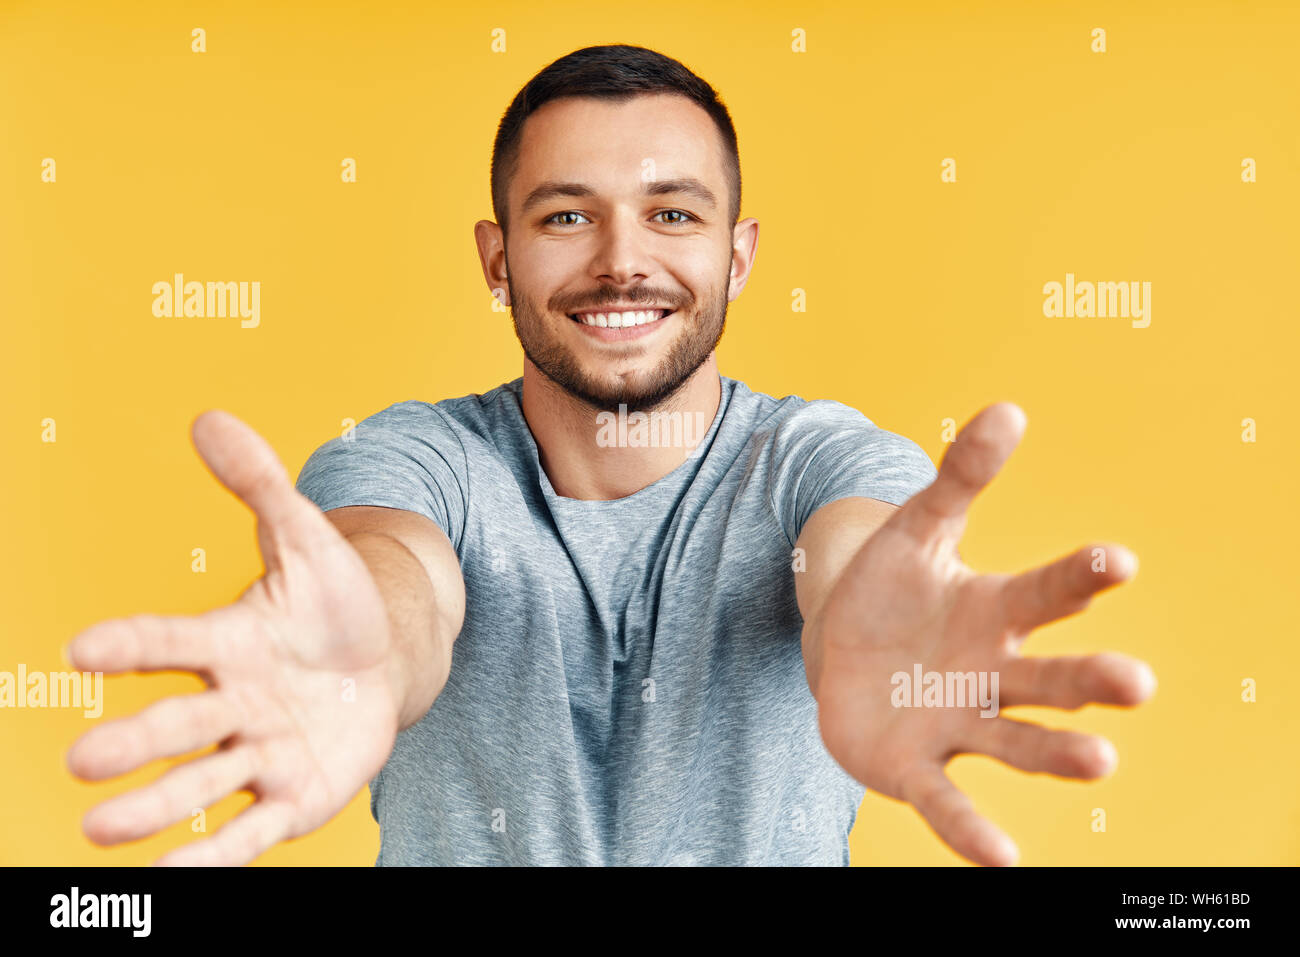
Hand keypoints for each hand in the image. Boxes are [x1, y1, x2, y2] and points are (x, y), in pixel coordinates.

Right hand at [66, 411, 399, 864]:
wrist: (384, 660)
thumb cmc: (336, 602)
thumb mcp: (308, 542)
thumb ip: (261, 488)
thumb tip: (209, 416)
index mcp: (228, 643)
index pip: (171, 639)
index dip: (132, 642)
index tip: (82, 646)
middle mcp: (231, 703)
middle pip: (177, 725)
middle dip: (134, 743)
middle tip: (84, 760)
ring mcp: (258, 753)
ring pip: (202, 783)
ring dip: (154, 807)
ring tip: (102, 829)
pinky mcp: (290, 797)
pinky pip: (249, 831)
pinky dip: (216, 855)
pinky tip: (179, 877)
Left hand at [813, 403, 1155, 865]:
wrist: (841, 651)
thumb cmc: (891, 590)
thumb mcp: (915, 530)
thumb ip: (958, 478)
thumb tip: (1008, 407)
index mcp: (996, 612)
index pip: (1046, 592)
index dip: (1080, 577)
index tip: (1118, 559)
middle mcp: (993, 673)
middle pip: (1048, 678)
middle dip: (1089, 681)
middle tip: (1136, 683)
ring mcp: (959, 723)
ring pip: (1015, 742)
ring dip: (1057, 754)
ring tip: (1102, 761)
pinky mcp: (917, 767)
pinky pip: (947, 800)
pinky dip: (971, 828)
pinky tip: (1003, 858)